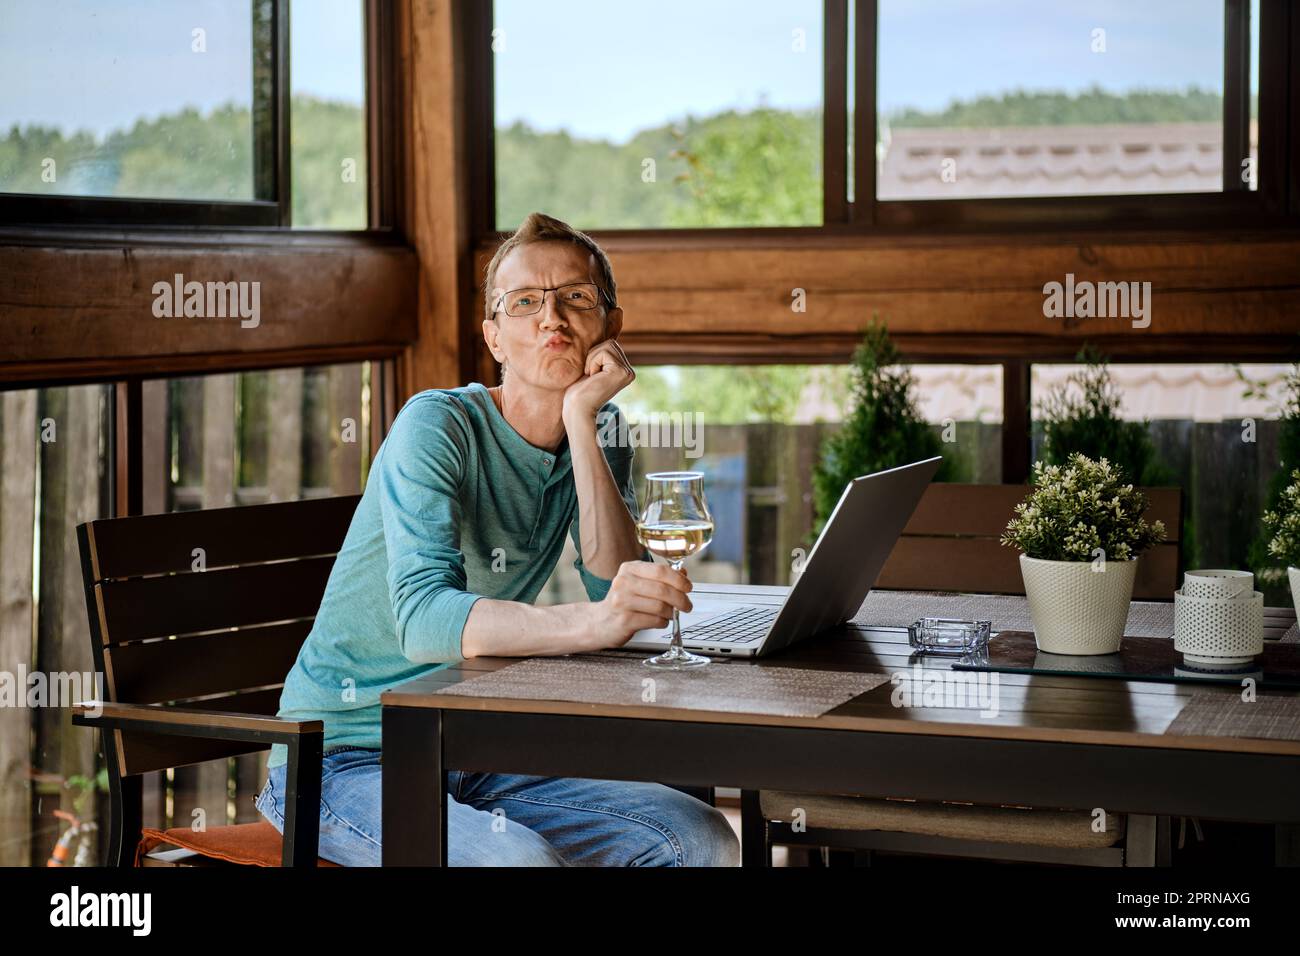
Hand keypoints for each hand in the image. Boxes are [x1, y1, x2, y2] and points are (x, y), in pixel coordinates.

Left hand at [562, 339, 633, 423]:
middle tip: (590, 375)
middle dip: (594, 355)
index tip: (591, 374)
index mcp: (623, 370)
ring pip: (608, 345)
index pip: (610, 345)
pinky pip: (604, 353)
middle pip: (610, 343)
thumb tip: (605, 338)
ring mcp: (628, 372)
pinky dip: (593, 363)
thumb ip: (601, 355)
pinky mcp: (622, 372)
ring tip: (592, 376)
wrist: (576, 407)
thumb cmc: (579, 389)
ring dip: (592, 359)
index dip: (594, 355)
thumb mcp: (593, 367)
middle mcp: (629, 372)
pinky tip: (593, 377)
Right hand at [578, 560, 692, 649]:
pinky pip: (654, 621)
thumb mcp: (639, 583)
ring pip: (660, 606)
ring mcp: (621, 602)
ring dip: (671, 612)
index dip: (679, 580)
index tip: (688, 587)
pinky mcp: (624, 620)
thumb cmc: (623, 601)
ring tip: (670, 614)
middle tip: (687, 605)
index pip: (660, 570)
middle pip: (662, 589)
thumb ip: (660, 577)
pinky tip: (660, 621)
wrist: (600, 622)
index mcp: (629, 569)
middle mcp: (623, 582)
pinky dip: (662, 622)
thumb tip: (684, 574)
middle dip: (680, 599)